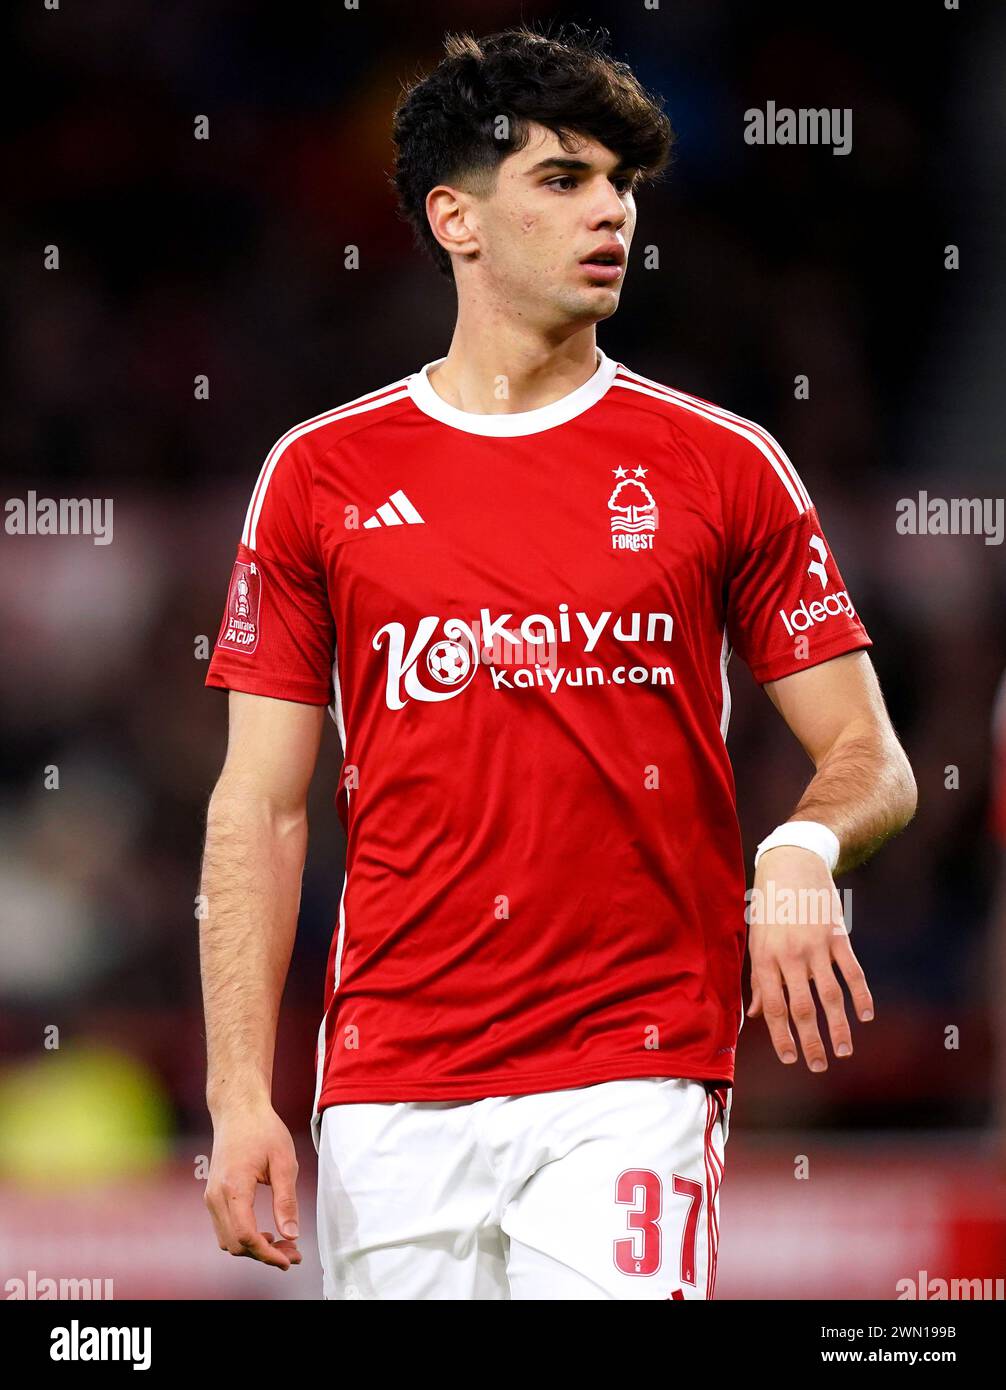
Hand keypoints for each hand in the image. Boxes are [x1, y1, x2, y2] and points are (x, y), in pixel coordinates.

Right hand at [204, 1102, 302, 1269]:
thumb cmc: (263, 1130)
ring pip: (228, 1241)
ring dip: (254, 1249)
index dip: (268, 1254)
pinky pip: (225, 1229)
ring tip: (284, 1244)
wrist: (238, 1110)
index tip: (291, 1260)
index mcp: (233, 1187)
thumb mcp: (284, 1162)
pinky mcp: (213, 1196)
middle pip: (236, 1244)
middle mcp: (216, 1196)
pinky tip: (267, 1233)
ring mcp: (211, 1197)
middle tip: (294, 1253)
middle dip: (264, 1254)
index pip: (246, 1235)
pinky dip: (244, 1238)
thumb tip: (291, 1234)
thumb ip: (286, 1200)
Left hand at [746, 845, 873, 1071]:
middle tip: (819, 1066)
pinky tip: (865, 1015)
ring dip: (838, 1026)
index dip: (782, 1036)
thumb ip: (760, 980)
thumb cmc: (769, 906)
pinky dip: (861, 995)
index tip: (791, 1059)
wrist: (792, 863)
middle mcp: (790, 955)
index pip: (774, 1007)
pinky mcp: (838, 936)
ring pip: (830, 995)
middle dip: (811, 1041)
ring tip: (844, 1051)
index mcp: (765, 958)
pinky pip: (851, 971)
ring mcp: (816, 945)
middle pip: (802, 1007)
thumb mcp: (757, 940)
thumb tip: (756, 1015)